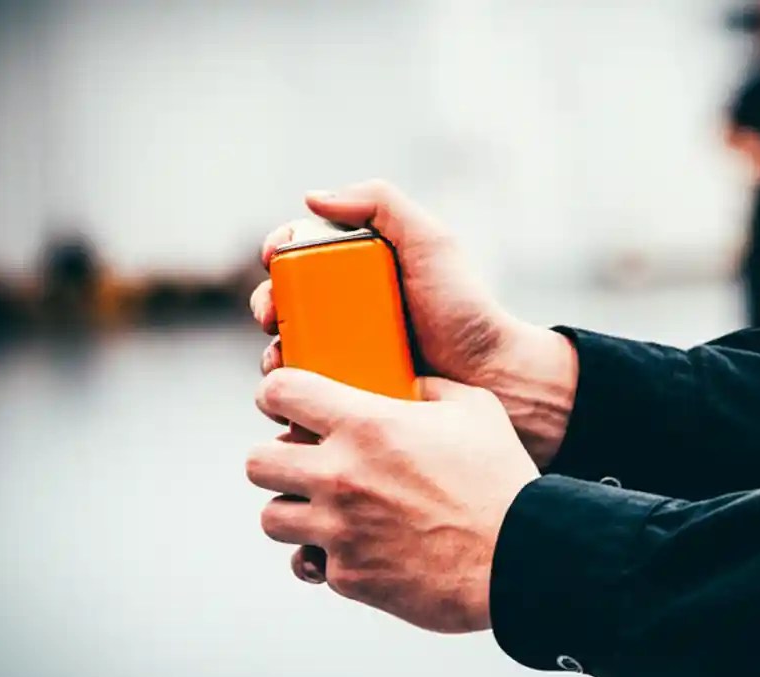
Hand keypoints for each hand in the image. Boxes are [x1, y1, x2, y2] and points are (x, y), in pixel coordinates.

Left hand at [246, 369, 537, 633]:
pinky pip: (309, 563)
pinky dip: (326, 557)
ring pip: (272, 517)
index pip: (280, 392)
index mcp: (367, 425)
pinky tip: (353, 549)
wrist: (520, 557)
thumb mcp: (475, 410)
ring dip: (295, 510)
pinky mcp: (349, 577)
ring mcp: (340, 530)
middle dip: (277, 460)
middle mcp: (341, 475)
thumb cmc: (501, 479)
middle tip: (307, 463)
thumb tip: (409, 384)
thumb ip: (431, 388)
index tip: (290, 405)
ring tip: (327, 510)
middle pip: (257, 462)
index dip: (278, 394)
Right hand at [250, 180, 576, 465]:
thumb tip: (312, 198)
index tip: (274, 257)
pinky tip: (291, 394)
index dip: (280, 249)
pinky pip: (309, 391)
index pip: (304, 250)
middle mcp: (349, 308)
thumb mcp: (430, 242)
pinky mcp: (350, 395)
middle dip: (267, 303)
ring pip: (289, 348)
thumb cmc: (465, 308)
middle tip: (272, 315)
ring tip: (282, 360)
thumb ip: (382, 204)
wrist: (492, 377)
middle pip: (286, 300)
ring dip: (273, 352)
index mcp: (362, 267)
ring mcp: (348, 354)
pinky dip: (291, 392)